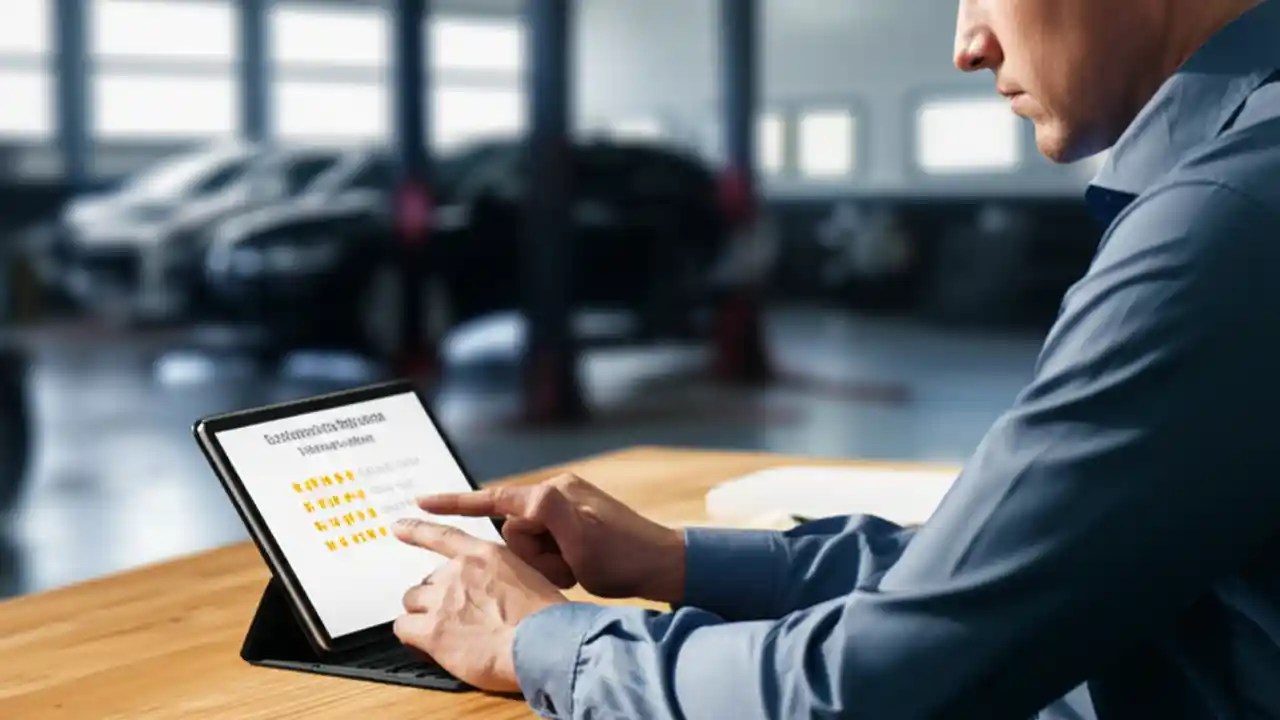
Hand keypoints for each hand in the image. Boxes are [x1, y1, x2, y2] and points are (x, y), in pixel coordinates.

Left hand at [392, 519, 566, 692]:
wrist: (543, 642)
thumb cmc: (546, 619)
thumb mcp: (528, 581)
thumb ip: (500, 580)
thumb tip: (491, 595)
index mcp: (485, 555)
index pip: (442, 537)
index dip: (417, 531)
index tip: (397, 527)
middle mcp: (459, 571)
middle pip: (428, 581)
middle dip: (436, 600)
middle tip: (454, 620)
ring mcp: (443, 600)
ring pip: (412, 602)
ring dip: (422, 617)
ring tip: (443, 635)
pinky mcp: (432, 630)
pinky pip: (403, 628)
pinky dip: (413, 638)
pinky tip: (429, 648)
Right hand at [418, 474, 686, 603]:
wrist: (662, 565)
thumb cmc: (624, 557)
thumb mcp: (582, 539)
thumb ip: (546, 515)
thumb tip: (519, 502)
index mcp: (554, 492)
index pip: (496, 497)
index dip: (455, 502)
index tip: (420, 502)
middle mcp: (556, 494)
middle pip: (512, 530)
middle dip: (533, 555)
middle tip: (568, 566)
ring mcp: (564, 509)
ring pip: (526, 543)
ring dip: (545, 564)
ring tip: (576, 569)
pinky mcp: (570, 524)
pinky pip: (542, 547)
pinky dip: (555, 563)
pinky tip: (580, 568)